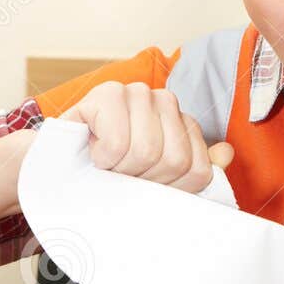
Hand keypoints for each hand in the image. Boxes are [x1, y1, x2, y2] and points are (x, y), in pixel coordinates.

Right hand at [66, 82, 233, 190]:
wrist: (56, 168)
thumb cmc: (107, 175)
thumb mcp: (154, 181)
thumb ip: (193, 169)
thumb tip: (226, 154)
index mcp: (183, 124)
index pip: (198, 171)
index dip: (168, 190)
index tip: (145, 186)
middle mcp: (165, 101)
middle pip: (174, 161)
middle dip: (142, 179)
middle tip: (120, 173)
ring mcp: (137, 93)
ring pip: (146, 151)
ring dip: (118, 170)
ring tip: (106, 162)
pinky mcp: (107, 93)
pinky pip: (118, 141)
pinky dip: (102, 157)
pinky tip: (93, 149)